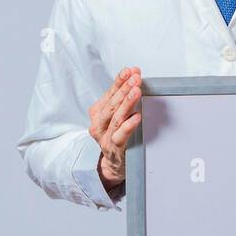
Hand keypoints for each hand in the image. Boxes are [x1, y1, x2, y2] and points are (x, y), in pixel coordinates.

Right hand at [89, 67, 141, 190]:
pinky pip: (120, 136)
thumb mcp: (117, 116)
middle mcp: (98, 124)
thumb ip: (124, 99)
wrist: (114, 164)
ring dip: (126, 103)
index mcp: (98, 113)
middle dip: (124, 90)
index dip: (119, 81)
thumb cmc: (116, 136)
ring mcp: (104, 138)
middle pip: (111, 104)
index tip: (130, 70)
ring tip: (136, 91)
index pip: (109, 94)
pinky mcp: (113, 149)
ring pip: (115, 118)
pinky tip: (137, 117)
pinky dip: (128, 126)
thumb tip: (135, 76)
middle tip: (135, 78)